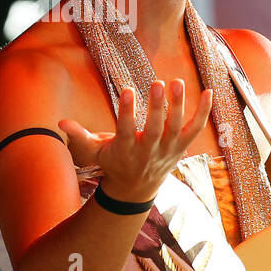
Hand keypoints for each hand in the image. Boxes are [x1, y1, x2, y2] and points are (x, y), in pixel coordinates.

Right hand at [57, 79, 212, 203]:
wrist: (136, 188)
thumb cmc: (112, 163)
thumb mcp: (93, 153)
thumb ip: (79, 137)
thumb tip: (61, 122)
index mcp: (126, 151)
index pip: (127, 131)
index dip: (128, 112)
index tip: (128, 90)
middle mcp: (149, 151)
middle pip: (156, 129)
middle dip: (158, 107)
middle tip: (158, 82)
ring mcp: (168, 149)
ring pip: (177, 127)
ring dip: (179, 105)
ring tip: (177, 81)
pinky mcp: (182, 146)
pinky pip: (196, 128)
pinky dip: (204, 112)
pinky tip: (210, 91)